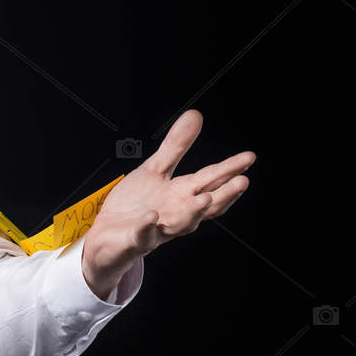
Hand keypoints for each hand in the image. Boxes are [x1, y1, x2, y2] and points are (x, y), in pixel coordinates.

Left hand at [81, 109, 253, 296]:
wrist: (106, 236)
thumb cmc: (134, 205)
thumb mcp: (155, 170)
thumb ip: (175, 147)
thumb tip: (195, 115)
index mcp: (182, 194)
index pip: (210, 181)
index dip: (229, 170)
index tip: (249, 157)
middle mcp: (176, 213)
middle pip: (205, 204)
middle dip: (224, 194)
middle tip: (242, 181)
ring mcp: (158, 229)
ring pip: (181, 224)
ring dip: (193, 212)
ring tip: (205, 199)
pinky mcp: (136, 241)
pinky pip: (143, 235)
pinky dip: (148, 227)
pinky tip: (151, 216)